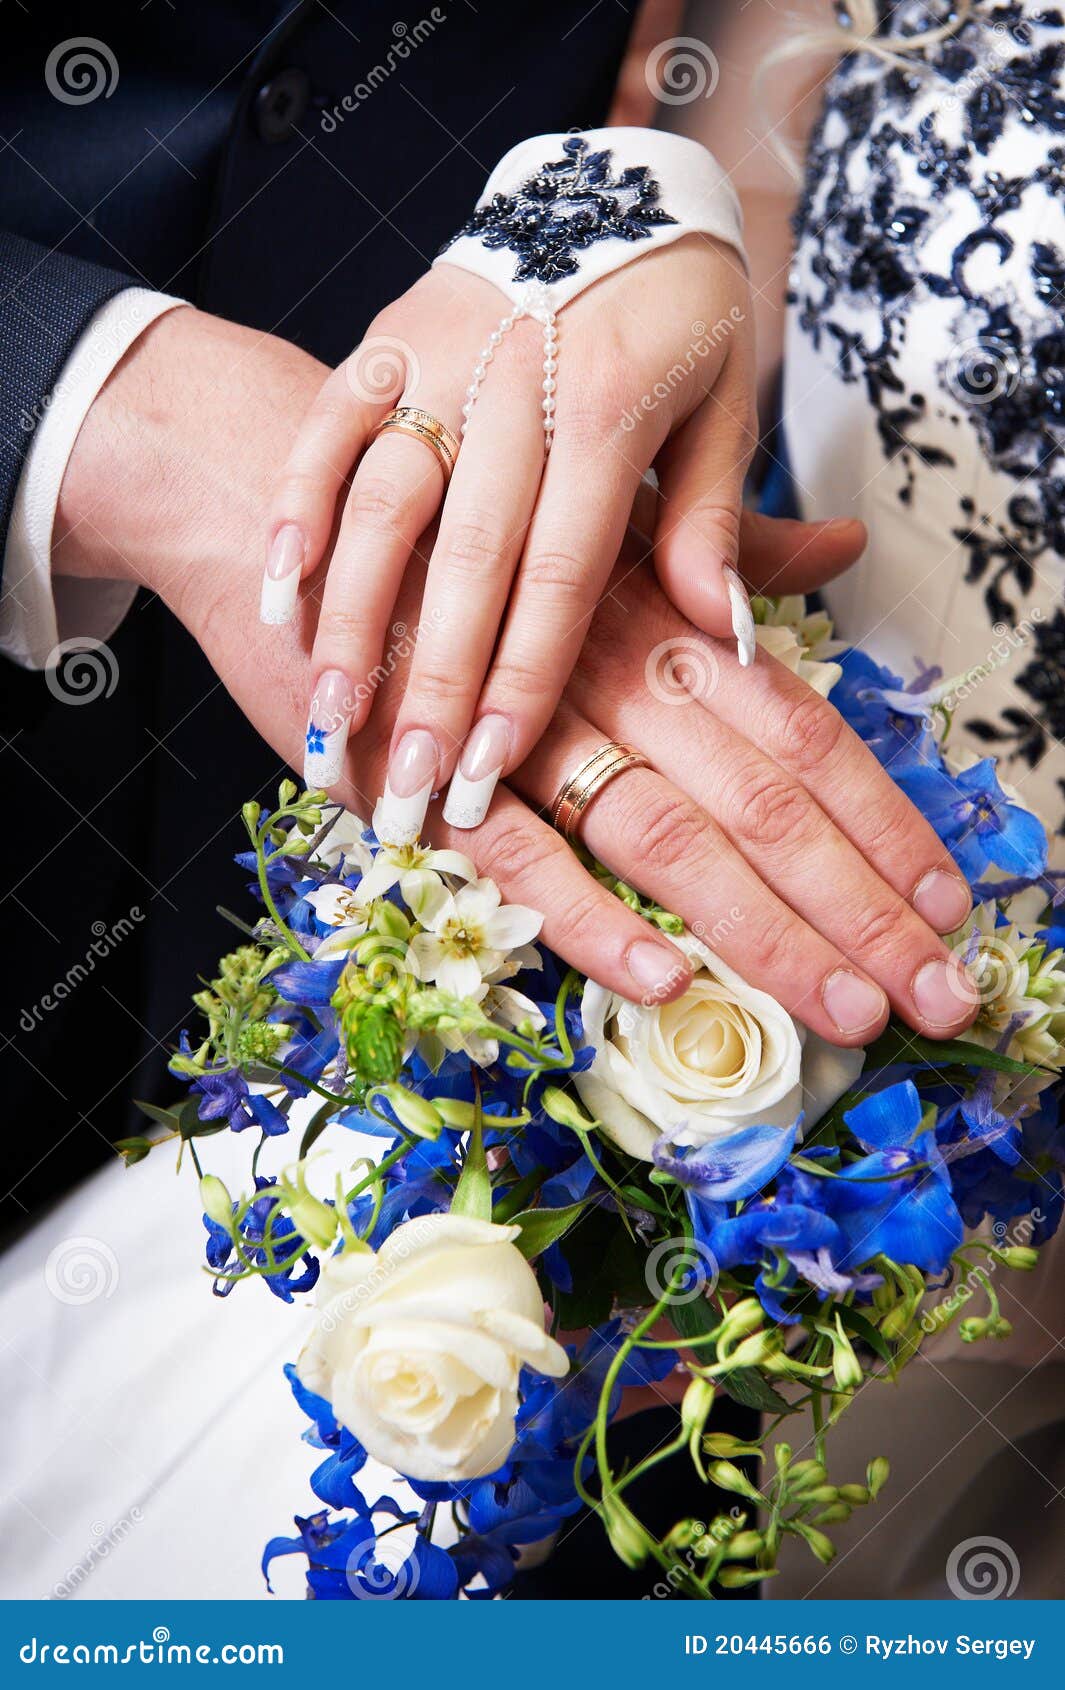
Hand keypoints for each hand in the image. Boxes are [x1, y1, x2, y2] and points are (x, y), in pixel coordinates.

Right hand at [56, 306, 973, 1041]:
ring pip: (668, 836)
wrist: (279, 497)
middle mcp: (611, 667)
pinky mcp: (425, 769)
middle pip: (764, 799)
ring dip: (762, 932)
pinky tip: (666, 980)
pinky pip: (519, 854)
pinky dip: (591, 918)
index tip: (951, 904)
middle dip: (859, 907)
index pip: (804, 730)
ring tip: (845, 1011)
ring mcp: (519, 722)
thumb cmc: (457, 522)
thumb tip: (838, 540)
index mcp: (662, 614)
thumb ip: (723, 547)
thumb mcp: (604, 521)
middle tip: (937, 996)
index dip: (883, 820)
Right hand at [264, 235, 783, 838]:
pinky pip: (330, 423)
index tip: (488, 767)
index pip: (561, 571)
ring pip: (381, 499)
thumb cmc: (681, 311)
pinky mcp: (387, 333)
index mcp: (606, 405)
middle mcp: (515, 381)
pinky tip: (276, 589)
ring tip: (330, 714)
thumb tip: (718, 633)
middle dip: (433, 678)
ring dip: (351, 614)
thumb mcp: (726, 403)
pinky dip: (297, 503)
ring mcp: (440, 353)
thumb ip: (713, 520)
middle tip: (405, 780)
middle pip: (466, 557)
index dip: (524, 677)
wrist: (617, 180)